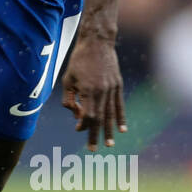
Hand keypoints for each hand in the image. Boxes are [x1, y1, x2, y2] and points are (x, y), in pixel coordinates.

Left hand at [61, 35, 126, 150]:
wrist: (97, 43)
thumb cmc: (78, 61)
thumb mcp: (67, 79)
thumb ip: (69, 99)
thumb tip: (76, 115)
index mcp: (88, 90)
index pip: (88, 114)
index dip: (83, 125)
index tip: (78, 129)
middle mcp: (102, 91)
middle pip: (100, 118)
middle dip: (96, 134)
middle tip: (93, 149)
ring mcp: (112, 88)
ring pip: (111, 114)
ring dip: (110, 130)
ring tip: (109, 144)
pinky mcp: (118, 85)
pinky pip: (119, 105)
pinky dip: (121, 118)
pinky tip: (123, 130)